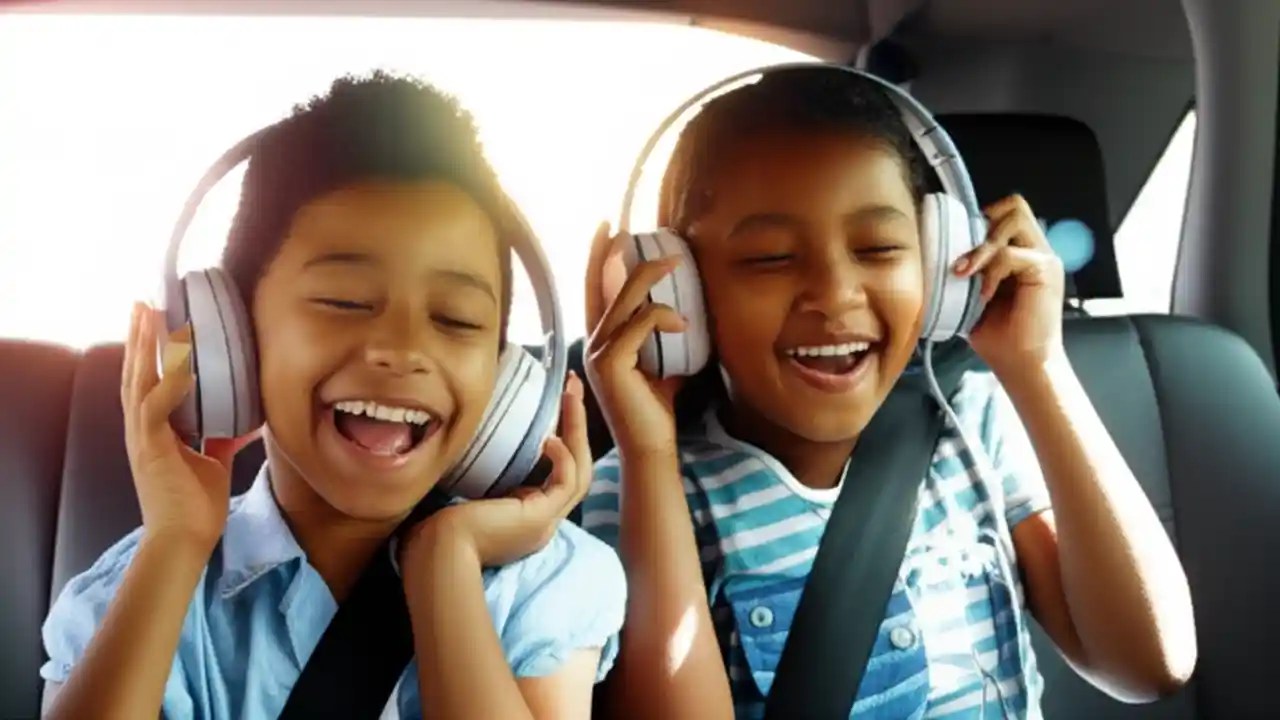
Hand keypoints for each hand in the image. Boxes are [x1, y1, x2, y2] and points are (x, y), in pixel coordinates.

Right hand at [121, 303, 258, 552]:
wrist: (186, 540)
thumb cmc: (196, 505)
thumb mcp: (214, 460)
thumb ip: (223, 435)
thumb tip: (249, 416)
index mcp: (154, 430)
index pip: (147, 379)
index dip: (148, 350)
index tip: (155, 318)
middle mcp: (142, 429)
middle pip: (135, 372)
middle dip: (139, 337)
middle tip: (143, 302)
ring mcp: (143, 439)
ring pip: (137, 383)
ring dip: (143, 349)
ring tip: (148, 316)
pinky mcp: (152, 451)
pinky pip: (155, 411)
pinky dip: (168, 387)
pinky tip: (180, 367)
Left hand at [405, 372, 594, 568]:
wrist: (434, 554)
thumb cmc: (438, 529)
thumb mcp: (470, 494)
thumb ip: (485, 476)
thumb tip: (478, 442)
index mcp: (527, 519)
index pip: (559, 476)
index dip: (563, 441)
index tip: (555, 408)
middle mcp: (543, 522)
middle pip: (578, 469)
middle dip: (576, 425)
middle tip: (573, 387)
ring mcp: (545, 522)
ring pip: (580, 472)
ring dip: (577, 430)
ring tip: (570, 395)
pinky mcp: (540, 517)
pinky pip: (567, 482)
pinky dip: (563, 457)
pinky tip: (550, 438)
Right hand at [584, 221, 685, 458]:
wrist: (651, 447)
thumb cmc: (658, 409)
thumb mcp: (664, 364)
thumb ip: (665, 340)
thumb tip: (689, 315)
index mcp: (603, 342)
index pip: (595, 291)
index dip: (598, 259)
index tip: (607, 229)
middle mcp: (594, 344)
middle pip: (603, 287)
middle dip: (615, 254)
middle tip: (632, 229)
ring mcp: (598, 353)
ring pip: (623, 301)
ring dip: (649, 277)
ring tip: (675, 263)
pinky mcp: (610, 364)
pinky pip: (638, 325)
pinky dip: (662, 317)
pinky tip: (685, 324)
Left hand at [956, 194, 1067, 374]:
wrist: (1022, 366)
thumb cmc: (998, 337)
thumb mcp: (970, 297)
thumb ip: (963, 272)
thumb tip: (931, 254)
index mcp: (1019, 252)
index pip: (1001, 213)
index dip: (976, 222)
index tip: (952, 246)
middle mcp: (1035, 249)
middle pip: (1013, 204)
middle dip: (982, 225)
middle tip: (964, 259)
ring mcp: (1043, 257)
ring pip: (1014, 218)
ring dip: (983, 245)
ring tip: (966, 273)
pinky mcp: (1046, 270)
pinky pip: (1011, 253)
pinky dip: (991, 272)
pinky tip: (983, 296)